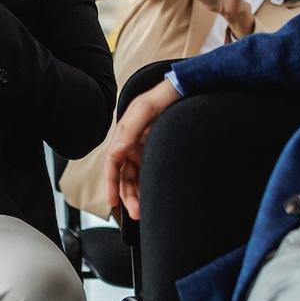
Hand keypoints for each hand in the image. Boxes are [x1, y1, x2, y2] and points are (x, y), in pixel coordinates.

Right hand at [104, 79, 181, 218]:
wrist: (188, 88)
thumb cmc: (166, 95)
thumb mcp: (147, 108)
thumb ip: (130, 129)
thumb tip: (116, 152)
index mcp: (125, 133)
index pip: (113, 162)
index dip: (110, 183)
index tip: (113, 202)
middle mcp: (133, 143)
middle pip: (124, 175)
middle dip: (127, 195)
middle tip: (136, 212)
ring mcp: (146, 149)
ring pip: (137, 178)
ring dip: (138, 195)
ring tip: (144, 211)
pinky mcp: (160, 152)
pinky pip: (151, 174)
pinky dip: (150, 187)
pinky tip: (155, 199)